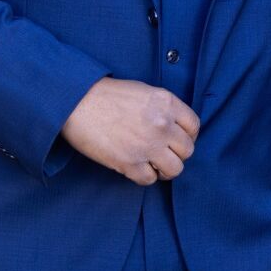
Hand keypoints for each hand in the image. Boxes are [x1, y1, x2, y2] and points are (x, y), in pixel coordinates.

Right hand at [59, 77, 199, 184]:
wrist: (77, 102)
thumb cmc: (107, 95)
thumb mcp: (144, 91)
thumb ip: (164, 108)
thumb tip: (174, 126)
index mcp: (167, 103)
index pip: (194, 127)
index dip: (188, 136)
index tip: (177, 140)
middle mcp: (163, 124)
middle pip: (187, 150)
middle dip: (177, 154)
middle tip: (164, 154)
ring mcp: (148, 145)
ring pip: (175, 169)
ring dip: (165, 169)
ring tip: (153, 165)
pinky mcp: (129, 162)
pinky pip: (150, 179)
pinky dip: (145, 177)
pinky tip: (136, 168)